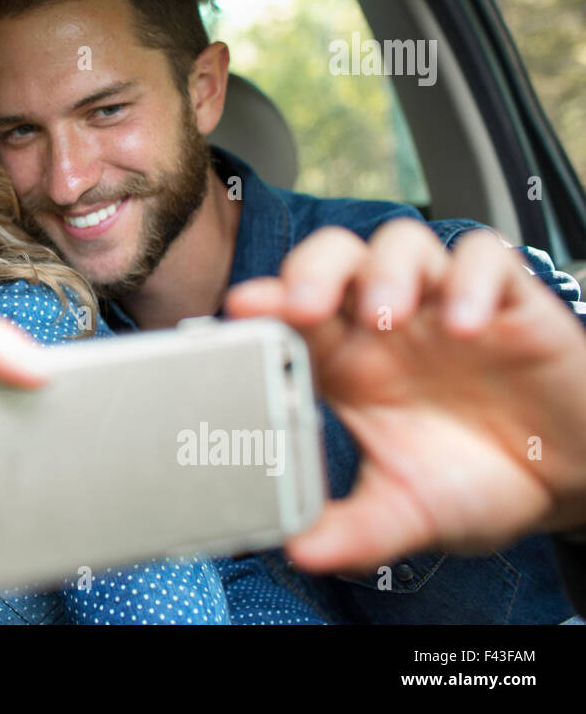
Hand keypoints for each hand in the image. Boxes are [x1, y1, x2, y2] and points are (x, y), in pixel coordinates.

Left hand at [225, 219, 585, 575]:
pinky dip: (473, 280)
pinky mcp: (509, 301)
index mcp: (344, 362)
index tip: (240, 307)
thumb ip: (355, 530)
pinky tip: (468, 324)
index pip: (290, 312)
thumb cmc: (472, 483)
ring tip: (387, 316)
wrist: (564, 486)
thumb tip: (300, 550)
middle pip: (334, 258)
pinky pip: (487, 259)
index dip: (265, 301)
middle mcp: (384, 322)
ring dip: (387, 270)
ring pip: (401, 244)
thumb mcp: (408, 513)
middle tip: (307, 307)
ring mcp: (442, 303)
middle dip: (312, 271)